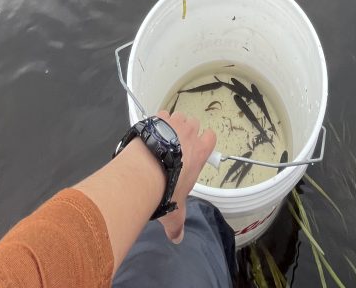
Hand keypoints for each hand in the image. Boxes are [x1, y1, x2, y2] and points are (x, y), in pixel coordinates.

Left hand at [155, 110, 215, 243]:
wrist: (144, 171)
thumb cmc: (167, 189)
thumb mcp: (175, 211)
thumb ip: (177, 225)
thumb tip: (177, 239)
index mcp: (200, 152)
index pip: (211, 137)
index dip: (204, 141)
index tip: (195, 151)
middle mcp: (190, 134)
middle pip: (194, 124)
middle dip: (186, 132)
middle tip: (176, 148)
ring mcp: (174, 123)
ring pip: (178, 117)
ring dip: (172, 125)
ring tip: (162, 140)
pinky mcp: (157, 119)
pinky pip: (161, 115)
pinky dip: (157, 122)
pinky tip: (150, 135)